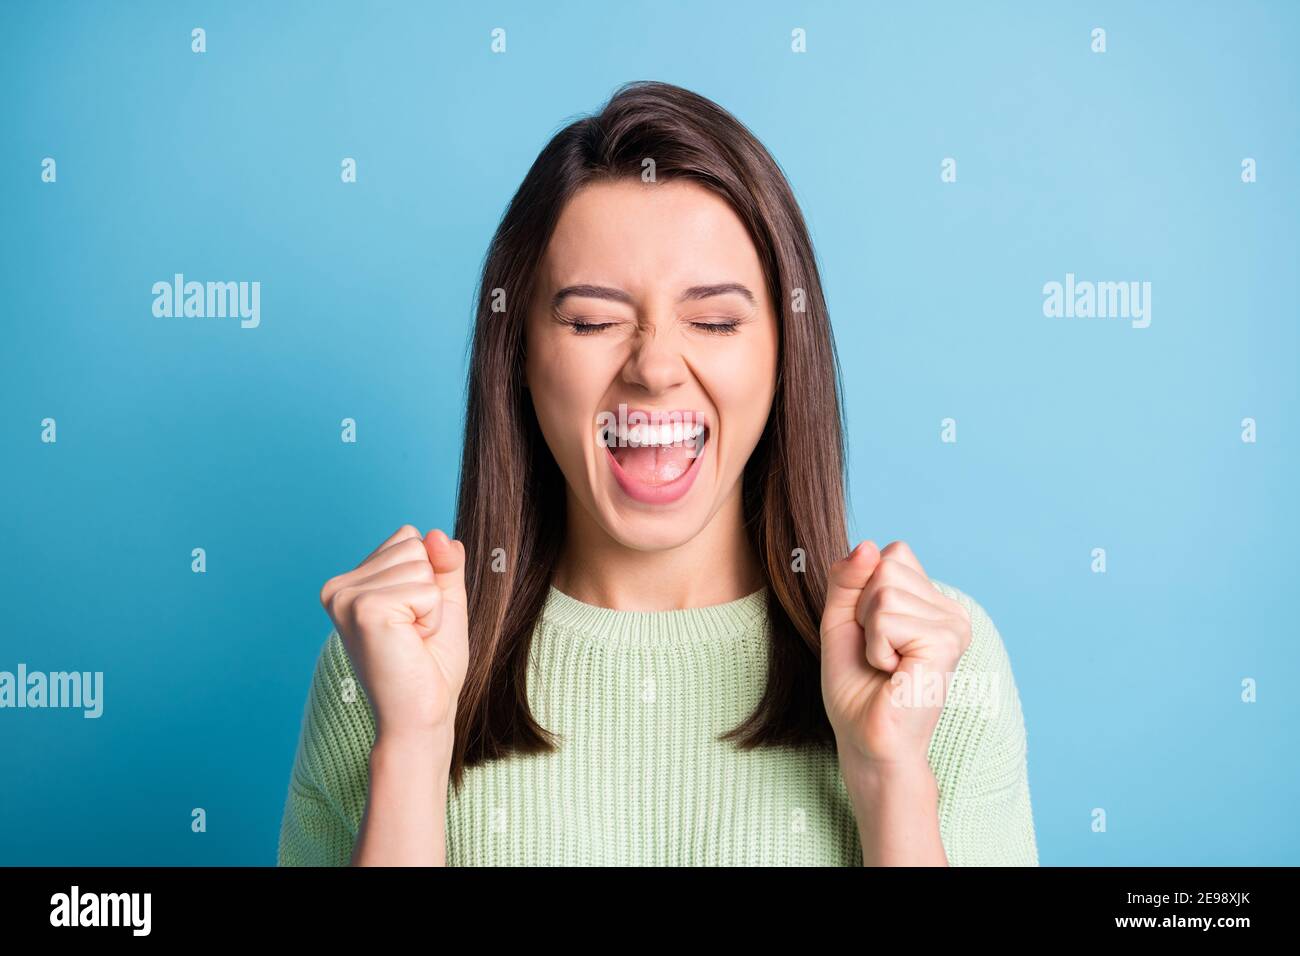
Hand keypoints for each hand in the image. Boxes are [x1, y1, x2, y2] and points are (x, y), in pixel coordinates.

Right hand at [319, 525, 469, 742]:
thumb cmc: (429, 664)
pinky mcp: (365, 609)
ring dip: (431, 606)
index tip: (412, 618)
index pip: (407, 537)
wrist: (421, 714)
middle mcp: (339, 587)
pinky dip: (432, 617)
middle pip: (414, 545)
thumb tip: (437, 533)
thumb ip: (444, 562)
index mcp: (349, 583)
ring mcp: (348, 597)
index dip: (427, 577)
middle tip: (413, 633)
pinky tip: (411, 643)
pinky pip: (427, 590)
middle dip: (429, 589)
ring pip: (422, 564)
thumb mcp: (443, 600)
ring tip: (411, 639)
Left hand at [820, 540, 971, 769]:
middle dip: (863, 609)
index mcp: (931, 601)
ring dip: (869, 632)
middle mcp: (950, 609)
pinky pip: (887, 616)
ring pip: (883, 589)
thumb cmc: (856, 686)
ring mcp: (954, 624)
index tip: (871, 633)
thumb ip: (848, 578)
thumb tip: (869, 545)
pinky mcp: (947, 641)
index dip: (861, 591)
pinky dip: (875, 646)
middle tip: (878, 652)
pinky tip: (894, 673)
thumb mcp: (841, 618)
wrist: (866, 740)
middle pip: (886, 565)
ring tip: (886, 664)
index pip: (890, 553)